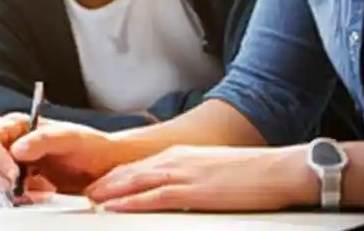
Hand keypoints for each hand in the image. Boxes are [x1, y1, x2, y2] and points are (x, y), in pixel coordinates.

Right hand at [0, 114, 124, 196]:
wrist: (106, 168)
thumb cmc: (90, 146)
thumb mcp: (69, 138)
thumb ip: (43, 140)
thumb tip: (17, 149)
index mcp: (16, 126)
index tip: (13, 172)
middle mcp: (11, 145)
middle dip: (4, 178)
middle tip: (27, 186)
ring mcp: (15, 167)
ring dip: (15, 191)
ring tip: (42, 191)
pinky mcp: (23, 186)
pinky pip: (9, 196)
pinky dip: (22, 200)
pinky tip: (42, 196)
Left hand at [84, 145, 314, 212]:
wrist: (278, 168)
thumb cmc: (252, 174)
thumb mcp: (212, 172)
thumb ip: (190, 179)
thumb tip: (178, 193)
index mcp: (180, 156)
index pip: (138, 166)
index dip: (115, 177)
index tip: (99, 186)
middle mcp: (176, 160)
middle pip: (130, 172)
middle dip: (105, 184)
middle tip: (85, 194)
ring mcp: (183, 174)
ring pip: (135, 182)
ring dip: (109, 192)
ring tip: (90, 200)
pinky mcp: (193, 190)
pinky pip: (154, 196)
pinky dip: (130, 201)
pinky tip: (114, 206)